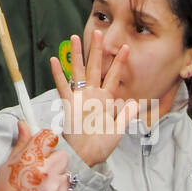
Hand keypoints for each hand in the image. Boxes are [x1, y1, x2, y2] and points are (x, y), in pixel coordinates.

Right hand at [0, 120, 72, 190]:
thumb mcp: (8, 164)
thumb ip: (21, 143)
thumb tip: (24, 123)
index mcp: (31, 159)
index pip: (50, 137)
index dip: (45, 142)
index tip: (42, 148)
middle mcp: (47, 172)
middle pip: (62, 155)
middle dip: (54, 160)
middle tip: (42, 171)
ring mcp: (58, 189)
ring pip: (67, 173)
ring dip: (58, 177)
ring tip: (44, 187)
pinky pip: (70, 190)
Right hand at [50, 32, 138, 167]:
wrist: (85, 157)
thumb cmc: (100, 146)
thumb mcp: (117, 131)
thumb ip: (125, 116)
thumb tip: (136, 102)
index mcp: (106, 100)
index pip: (113, 76)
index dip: (119, 63)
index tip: (126, 48)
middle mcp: (92, 95)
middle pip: (94, 67)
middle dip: (96, 50)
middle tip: (97, 33)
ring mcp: (80, 97)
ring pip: (78, 71)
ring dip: (76, 55)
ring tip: (75, 38)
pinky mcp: (69, 104)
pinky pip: (63, 86)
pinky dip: (59, 73)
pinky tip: (55, 60)